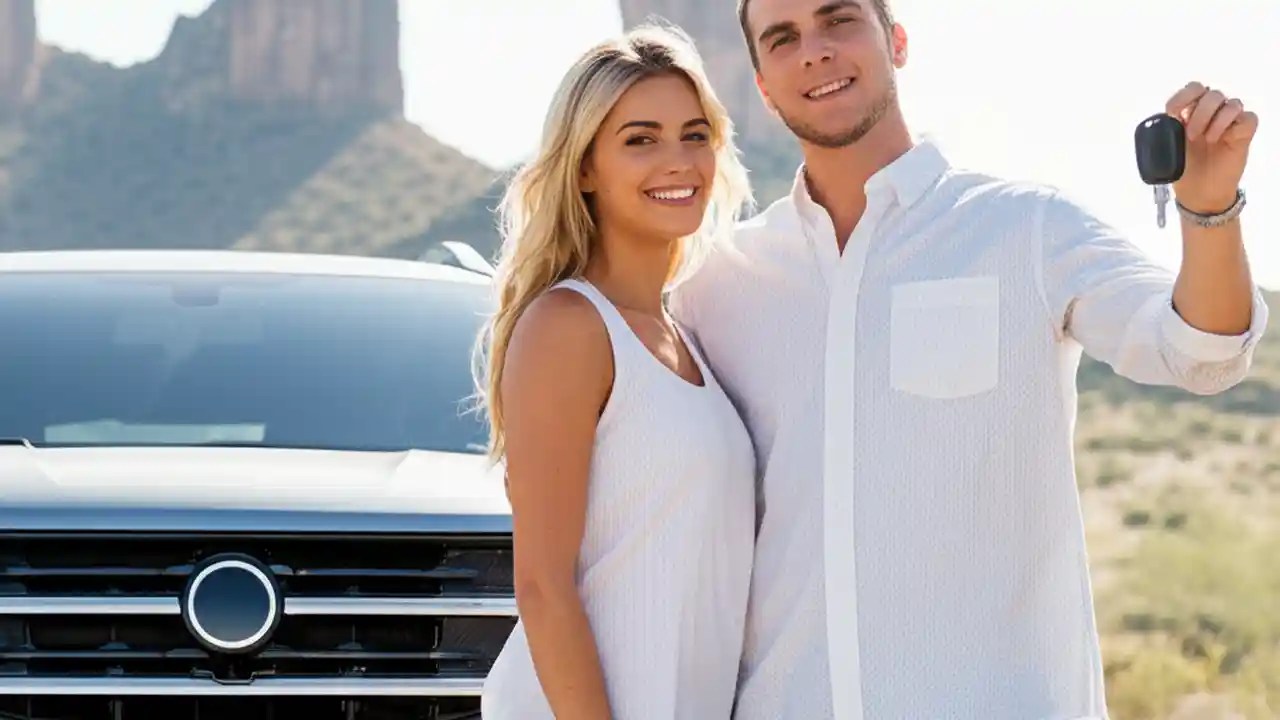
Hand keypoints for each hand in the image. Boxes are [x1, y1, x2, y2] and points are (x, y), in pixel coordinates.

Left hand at [1165, 81, 1258, 213]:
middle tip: (1191, 135)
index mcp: (1192, 111)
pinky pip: (1248, 118)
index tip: (1172, 113)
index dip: (1182, 97)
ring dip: (1215, 120)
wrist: (1198, 192)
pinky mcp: (1244, 133)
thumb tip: (1160, 118)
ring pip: (1231, 102)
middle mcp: (1212, 112)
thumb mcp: (1168, 146)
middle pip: (1211, 93)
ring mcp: (1230, 121)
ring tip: (1207, 139)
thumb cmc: (1185, 167)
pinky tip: (1223, 139)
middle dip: (1199, 112)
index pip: (1192, 89)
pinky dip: (1233, 126)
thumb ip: (1166, 129)